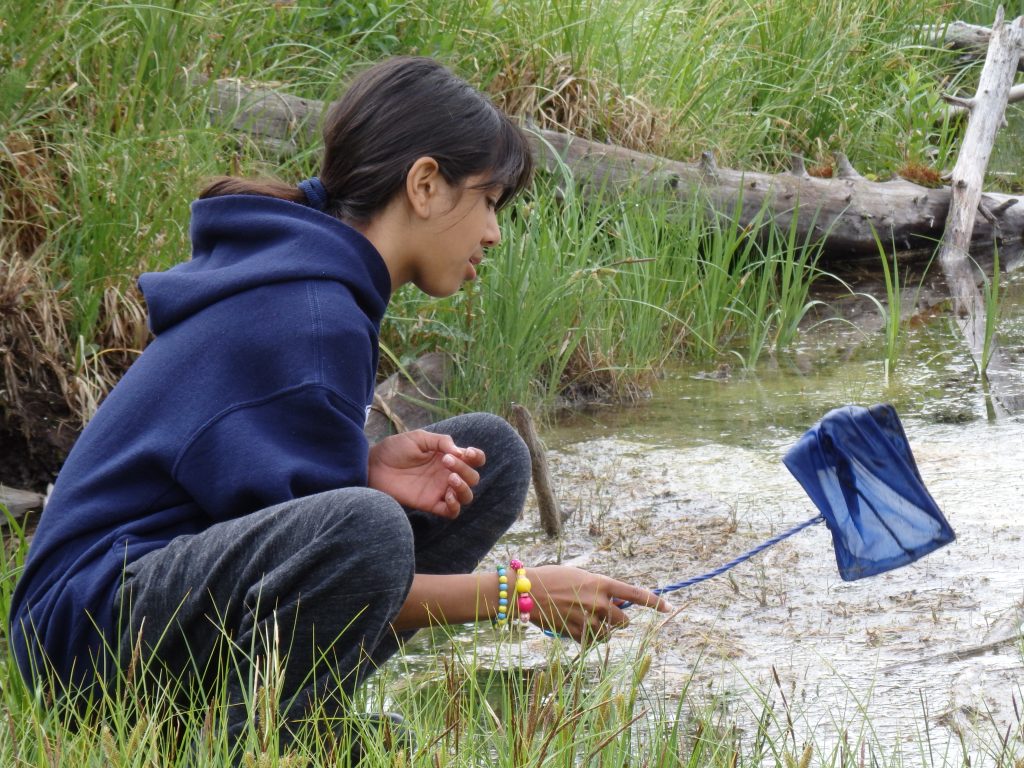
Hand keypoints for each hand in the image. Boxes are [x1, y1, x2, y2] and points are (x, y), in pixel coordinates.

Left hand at [367, 430, 485, 517]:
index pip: (474, 460)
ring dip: (464, 488)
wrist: (374, 465)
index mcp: (448, 456)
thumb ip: (441, 441)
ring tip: (450, 479)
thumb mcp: (419, 438)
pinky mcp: (430, 504)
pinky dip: (455, 506)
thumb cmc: (395, 449)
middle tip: (446, 461)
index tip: (468, 453)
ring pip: (467, 496)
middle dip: (465, 469)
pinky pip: (452, 512)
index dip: (477, 457)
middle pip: (473, 478)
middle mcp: (447, 474)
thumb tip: (460, 452)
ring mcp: (439, 490)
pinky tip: (446, 495)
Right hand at [525, 565, 670, 643]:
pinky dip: (587, 638)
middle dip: (618, 620)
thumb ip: (598, 589)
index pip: (634, 593)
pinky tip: (575, 628)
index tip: (667, 607)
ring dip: (603, 631)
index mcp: (600, 583)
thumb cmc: (551, 578)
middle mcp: (596, 601)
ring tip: (587, 621)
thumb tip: (615, 603)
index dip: (653, 601)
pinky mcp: (574, 632)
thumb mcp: (579, 577)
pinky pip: (590, 642)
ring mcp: (586, 618)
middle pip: (623, 620)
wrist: (525, 590)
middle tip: (606, 615)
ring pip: (607, 634)